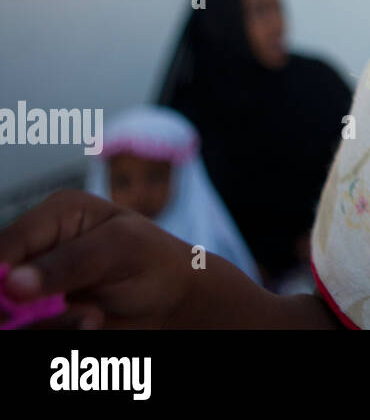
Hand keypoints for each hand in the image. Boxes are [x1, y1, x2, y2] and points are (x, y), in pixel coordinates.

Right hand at [0, 190, 197, 328]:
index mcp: (54, 215)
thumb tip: (14, 283)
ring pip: (13, 316)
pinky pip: (30, 331)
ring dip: (47, 325)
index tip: (14, 303)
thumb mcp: (123, 249)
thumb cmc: (155, 261)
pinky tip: (91, 325)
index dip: (0, 276)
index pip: (5, 246)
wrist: (174, 299)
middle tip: (63, 312)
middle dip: (22, 309)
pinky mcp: (41, 315)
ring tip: (91, 318)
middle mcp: (37, 249)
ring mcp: (36, 285)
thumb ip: (70, 262)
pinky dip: (57, 333)